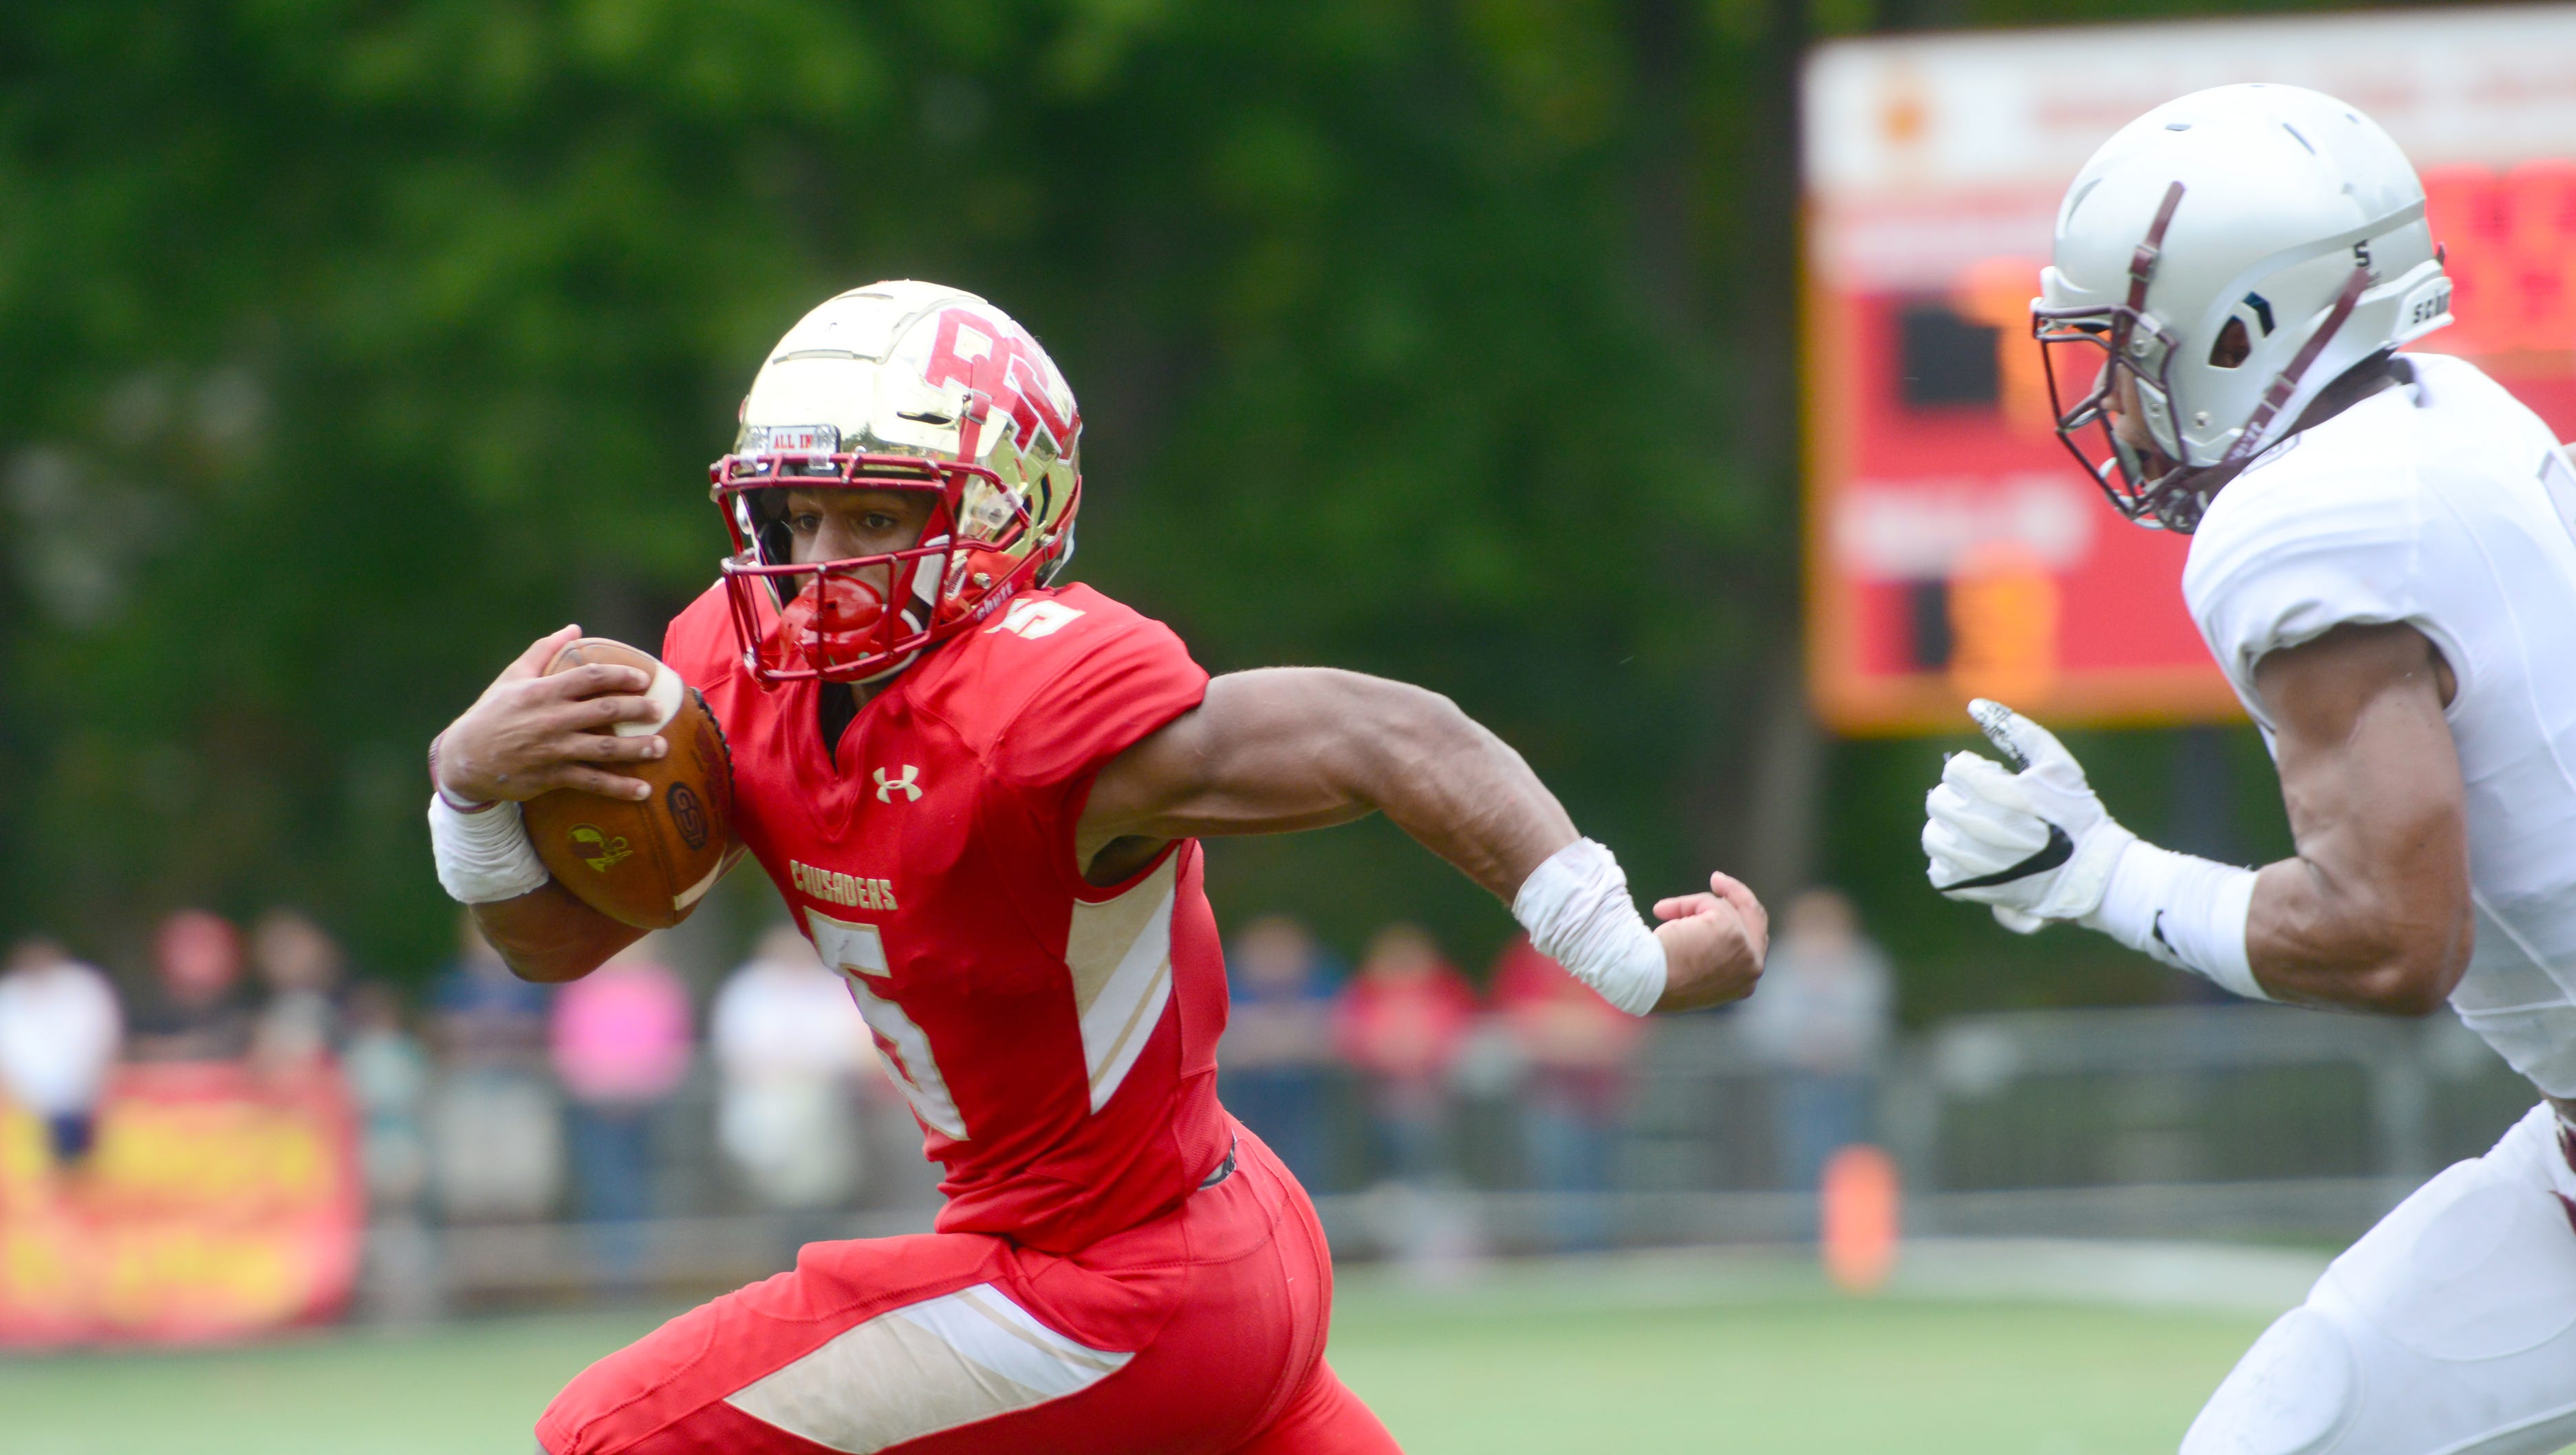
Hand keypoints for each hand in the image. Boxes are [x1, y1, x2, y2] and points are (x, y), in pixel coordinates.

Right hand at [432, 625, 666, 804]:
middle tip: (660, 710)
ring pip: (604, 749)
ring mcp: (553, 749)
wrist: (464, 759)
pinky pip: (592, 782)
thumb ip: (544, 651)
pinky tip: (643, 791)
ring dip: (637, 749)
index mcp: (542, 691)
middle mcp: (551, 719)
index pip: (589, 677)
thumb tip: (574, 629)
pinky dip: (619, 788)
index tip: (644, 678)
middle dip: (637, 709)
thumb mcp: (512, 677)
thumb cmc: (492, 713)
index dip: (620, 675)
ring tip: (662, 748)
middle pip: (604, 710)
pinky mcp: (552, 776)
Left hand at [1650, 872, 1768, 1011]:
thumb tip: (1698, 921)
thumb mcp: (1695, 970)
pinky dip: (1684, 904)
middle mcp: (1753, 969)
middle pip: (1755, 918)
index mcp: (1744, 983)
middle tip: (1717, 879)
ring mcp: (1746, 949)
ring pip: (1725, 908)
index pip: (1753, 942)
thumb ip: (1711, 951)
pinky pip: (1709, 902)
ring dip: (1692, 906)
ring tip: (1663, 913)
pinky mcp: (1731, 930)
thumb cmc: (1658, 979)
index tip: (1723, 902)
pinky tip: (1662, 912)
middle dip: (1737, 895)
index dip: (1741, 920)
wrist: (1646, 982)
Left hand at [1922, 698, 2134, 932]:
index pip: (1954, 769)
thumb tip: (1976, 706)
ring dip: (1950, 829)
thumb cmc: (2077, 816)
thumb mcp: (2057, 764)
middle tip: (1986, 805)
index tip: (1995, 781)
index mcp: (1995, 792)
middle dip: (1959, 797)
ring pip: (1933, 836)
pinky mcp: (1971, 889)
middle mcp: (1977, 827)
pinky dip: (1950, 863)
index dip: (1974, 770)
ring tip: (1978, 830)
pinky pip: (1938, 871)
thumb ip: (2016, 729)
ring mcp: (1971, 861)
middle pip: (1937, 800)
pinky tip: (1975, 857)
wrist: (2092, 874)